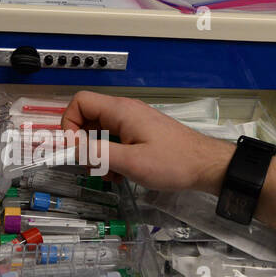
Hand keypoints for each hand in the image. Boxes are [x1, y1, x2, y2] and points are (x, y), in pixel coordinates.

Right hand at [61, 91, 233, 193]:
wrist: (206, 166)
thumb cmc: (173, 163)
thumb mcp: (130, 162)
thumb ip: (97, 152)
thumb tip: (72, 146)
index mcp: (120, 111)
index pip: (80, 102)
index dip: (69, 124)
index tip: (75, 149)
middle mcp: (125, 111)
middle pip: (87, 119)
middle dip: (84, 144)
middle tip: (93, 166)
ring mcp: (133, 122)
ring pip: (100, 133)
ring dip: (99, 154)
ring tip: (111, 174)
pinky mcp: (140, 134)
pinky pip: (114, 140)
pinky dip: (112, 157)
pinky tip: (122, 173)